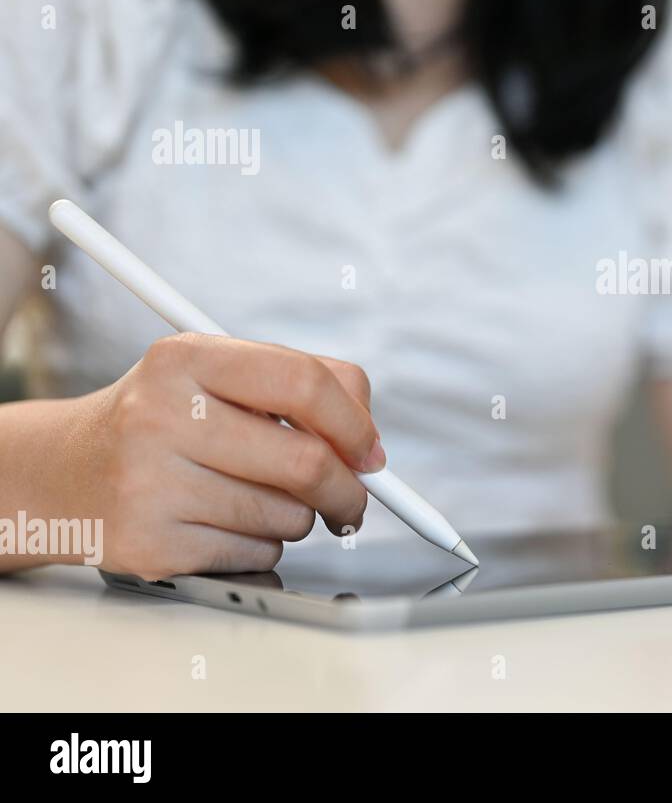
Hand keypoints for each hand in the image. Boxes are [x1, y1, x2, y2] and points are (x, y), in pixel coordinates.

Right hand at [64, 333, 381, 579]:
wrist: (62, 473)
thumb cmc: (163, 420)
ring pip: (288, 516)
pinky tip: (223, 523)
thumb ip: (298, 391)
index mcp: (188, 358)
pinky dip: (262, 546)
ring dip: (297, 517)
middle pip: (307, 462)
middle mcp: (162, 415)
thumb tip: (369, 448)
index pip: (305, 382)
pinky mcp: (151, 544)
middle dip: (348, 490)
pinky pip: (256, 553)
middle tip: (353, 499)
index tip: (370, 452)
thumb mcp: (216, 376)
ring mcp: (152, 483)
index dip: (355, 423)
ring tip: (257, 498)